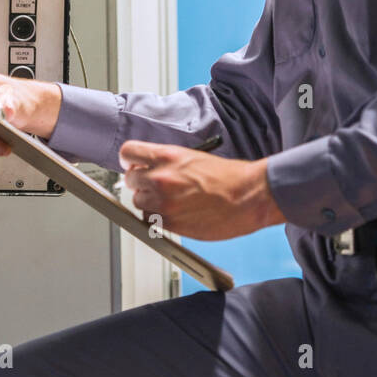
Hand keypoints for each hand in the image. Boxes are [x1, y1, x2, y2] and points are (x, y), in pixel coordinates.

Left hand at [119, 140, 285, 240]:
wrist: (247, 196)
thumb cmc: (228, 177)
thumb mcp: (193, 157)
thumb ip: (166, 162)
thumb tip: (149, 168)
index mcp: (168, 156)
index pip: (128, 153)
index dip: (130, 161)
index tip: (133, 165)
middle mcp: (161, 178)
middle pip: (130, 180)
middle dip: (141, 183)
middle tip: (156, 186)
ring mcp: (164, 202)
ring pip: (138, 202)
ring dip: (149, 202)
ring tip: (171, 201)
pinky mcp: (170, 223)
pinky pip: (149, 221)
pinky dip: (158, 219)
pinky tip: (176, 213)